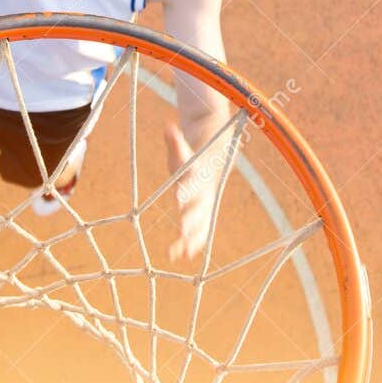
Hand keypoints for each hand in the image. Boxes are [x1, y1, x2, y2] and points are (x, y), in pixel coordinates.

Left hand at [165, 123, 219, 261]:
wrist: (213, 160)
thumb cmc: (191, 155)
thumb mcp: (182, 148)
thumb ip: (175, 141)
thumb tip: (168, 126)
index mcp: (197, 176)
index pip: (191, 184)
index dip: (186, 191)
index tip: (179, 200)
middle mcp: (202, 193)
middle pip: (197, 208)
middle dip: (190, 220)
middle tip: (182, 232)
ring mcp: (204, 205)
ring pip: (200, 224)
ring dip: (192, 238)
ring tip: (183, 253)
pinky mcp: (201, 214)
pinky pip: (199, 231)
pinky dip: (193, 243)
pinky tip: (183, 256)